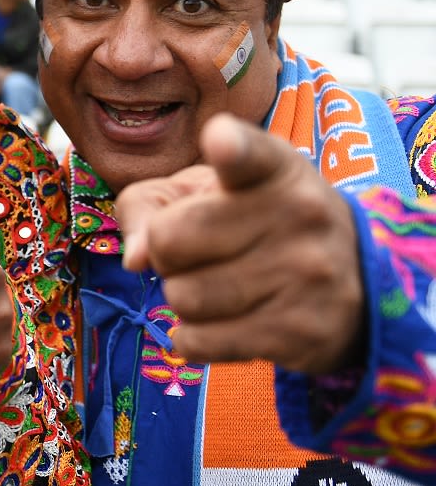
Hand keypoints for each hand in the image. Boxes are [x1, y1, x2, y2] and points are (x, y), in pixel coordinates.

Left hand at [117, 113, 362, 373]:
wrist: (351, 281)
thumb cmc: (249, 221)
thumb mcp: (199, 191)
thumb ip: (148, 205)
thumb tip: (135, 259)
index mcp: (273, 167)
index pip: (247, 154)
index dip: (229, 147)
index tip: (221, 142)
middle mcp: (299, 214)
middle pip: (170, 241)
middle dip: (165, 253)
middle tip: (196, 252)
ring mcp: (308, 275)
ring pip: (183, 298)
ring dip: (180, 297)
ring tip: (214, 284)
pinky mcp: (303, 332)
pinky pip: (200, 342)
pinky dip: (191, 338)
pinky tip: (218, 321)